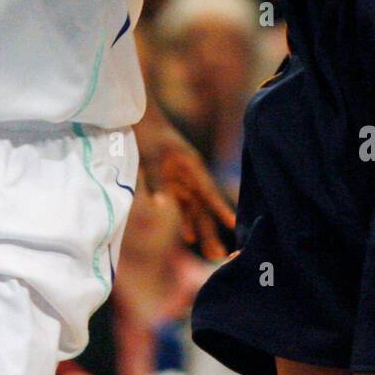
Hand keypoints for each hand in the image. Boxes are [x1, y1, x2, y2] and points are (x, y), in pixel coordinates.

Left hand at [141, 136, 235, 260]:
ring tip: (210, 253)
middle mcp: (192, 176)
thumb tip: (160, 205)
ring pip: (196, 209)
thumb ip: (156, 181)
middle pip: (204, 207)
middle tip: (219, 255)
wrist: (142, 120)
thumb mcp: (151, 156)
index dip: (220, 209)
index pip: (208, 192)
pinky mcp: (173, 182)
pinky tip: (189, 236)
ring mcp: (183, 180)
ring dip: (202, 229)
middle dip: (212, 230)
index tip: (233, 225)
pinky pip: (183, 204)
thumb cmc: (149, 135)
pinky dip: (186, 220)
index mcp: (192, 166)